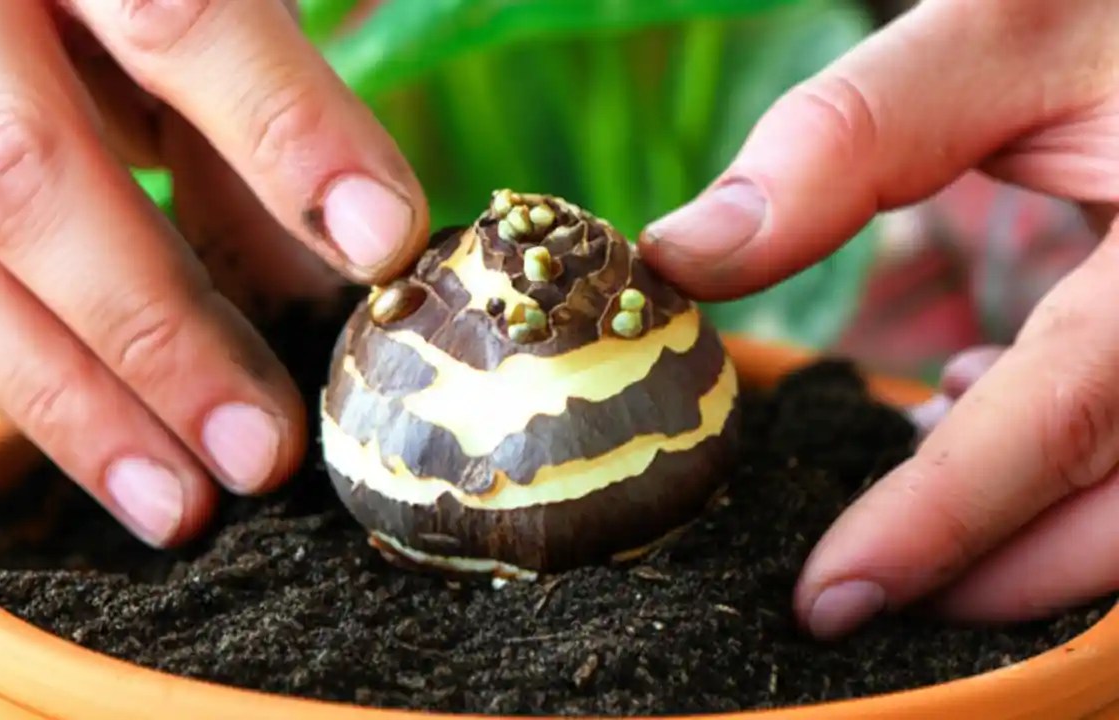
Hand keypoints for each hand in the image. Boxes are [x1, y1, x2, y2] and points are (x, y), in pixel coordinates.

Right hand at [0, 0, 428, 546]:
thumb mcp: (212, 2)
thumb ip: (267, 114)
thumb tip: (348, 268)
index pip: (173, 14)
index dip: (282, 133)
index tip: (380, 242)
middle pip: (18, 170)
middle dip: (154, 331)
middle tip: (259, 450)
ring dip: (62, 401)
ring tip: (177, 501)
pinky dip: (2, 377)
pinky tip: (98, 445)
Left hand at [638, 0, 1117, 638]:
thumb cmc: (1107, 10)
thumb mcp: (993, 34)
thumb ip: (845, 141)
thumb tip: (683, 256)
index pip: (1065, 409)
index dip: (942, 521)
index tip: (828, 598)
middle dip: (992, 573)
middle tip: (852, 592)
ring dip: (1031, 540)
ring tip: (901, 509)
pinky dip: (1064, 470)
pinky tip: (966, 412)